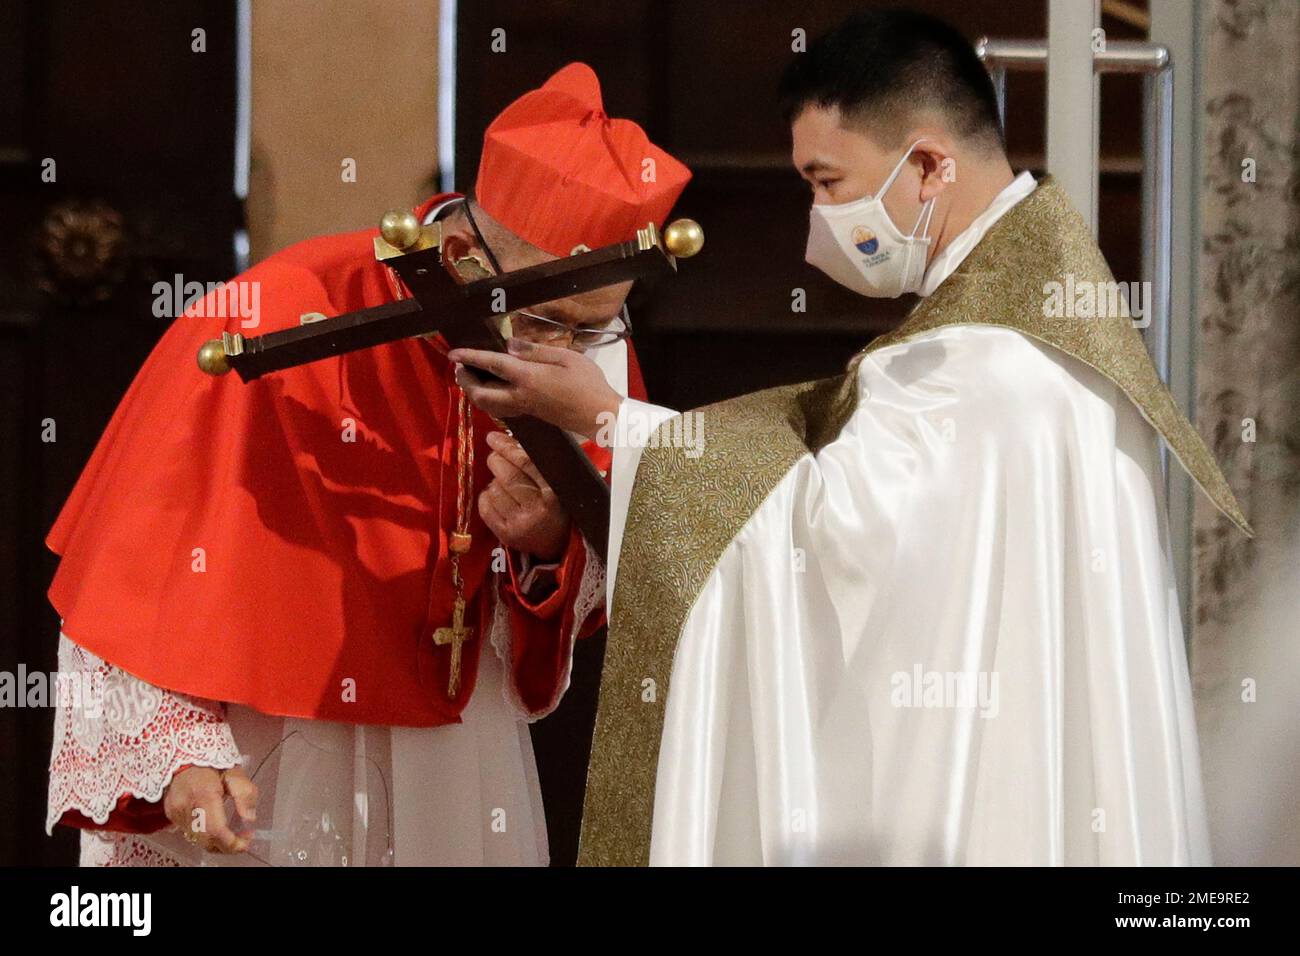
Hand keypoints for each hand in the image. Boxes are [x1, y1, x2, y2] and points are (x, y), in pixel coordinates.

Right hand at [164, 765, 257, 853]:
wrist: (182, 755)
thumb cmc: (210, 762)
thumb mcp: (235, 772)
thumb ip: (245, 794)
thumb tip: (250, 818)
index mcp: (203, 795)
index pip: (216, 831)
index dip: (232, 843)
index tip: (246, 841)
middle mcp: (186, 807)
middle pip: (206, 841)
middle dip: (227, 847)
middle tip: (243, 840)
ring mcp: (176, 812)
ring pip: (197, 840)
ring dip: (216, 843)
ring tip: (233, 835)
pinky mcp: (171, 815)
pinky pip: (190, 833)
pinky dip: (205, 836)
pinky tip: (217, 828)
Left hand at [449, 338, 621, 438]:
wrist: (601, 416)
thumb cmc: (589, 384)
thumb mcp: (567, 358)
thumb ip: (536, 351)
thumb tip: (510, 346)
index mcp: (529, 378)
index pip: (492, 365)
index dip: (471, 357)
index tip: (453, 352)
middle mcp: (521, 396)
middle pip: (481, 394)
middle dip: (465, 382)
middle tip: (459, 367)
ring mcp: (525, 408)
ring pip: (489, 406)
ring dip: (475, 393)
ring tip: (472, 378)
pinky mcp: (531, 414)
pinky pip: (500, 409)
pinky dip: (489, 400)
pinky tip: (493, 389)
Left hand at [479, 431, 569, 560]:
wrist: (558, 543)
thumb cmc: (556, 506)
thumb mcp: (557, 484)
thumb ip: (538, 463)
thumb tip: (506, 438)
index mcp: (555, 493)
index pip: (526, 463)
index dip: (507, 448)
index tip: (493, 437)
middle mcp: (539, 509)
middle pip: (508, 477)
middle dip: (496, 461)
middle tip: (494, 456)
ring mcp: (521, 524)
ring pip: (495, 491)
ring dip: (493, 481)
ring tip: (502, 482)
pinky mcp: (507, 535)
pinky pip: (486, 508)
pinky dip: (486, 496)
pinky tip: (496, 496)